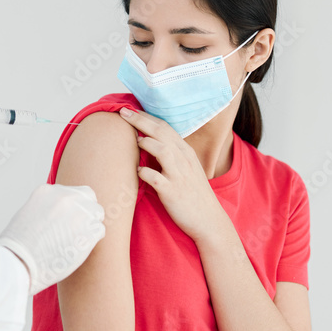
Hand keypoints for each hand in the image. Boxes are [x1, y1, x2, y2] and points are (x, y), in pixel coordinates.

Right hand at [0, 184, 105, 294]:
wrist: (19, 262)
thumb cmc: (18, 247)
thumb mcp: (27, 216)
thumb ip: (45, 210)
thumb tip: (57, 218)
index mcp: (47, 191)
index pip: (68, 193)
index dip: (69, 208)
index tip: (66, 220)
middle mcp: (65, 196)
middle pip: (87, 196)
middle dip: (84, 210)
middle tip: (77, 229)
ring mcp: (79, 211)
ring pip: (96, 212)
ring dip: (89, 225)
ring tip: (76, 242)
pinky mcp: (90, 229)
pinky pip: (99, 230)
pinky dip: (91, 241)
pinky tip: (78, 250)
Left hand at [118, 107, 228, 243]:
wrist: (209, 221)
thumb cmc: (193, 194)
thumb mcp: (186, 169)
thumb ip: (170, 154)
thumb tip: (147, 141)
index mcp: (186, 152)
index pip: (165, 127)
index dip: (147, 117)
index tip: (130, 110)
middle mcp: (183, 160)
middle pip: (161, 133)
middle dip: (141, 121)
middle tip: (123, 112)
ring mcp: (179, 176)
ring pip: (163, 151)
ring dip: (146, 143)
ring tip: (134, 141)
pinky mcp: (173, 192)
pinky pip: (157, 179)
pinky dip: (146, 173)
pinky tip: (138, 171)